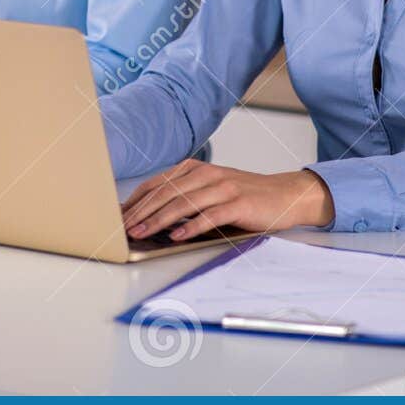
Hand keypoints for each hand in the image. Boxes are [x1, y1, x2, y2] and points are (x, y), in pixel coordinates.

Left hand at [121, 161, 334, 240]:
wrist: (285, 195)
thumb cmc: (244, 197)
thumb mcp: (210, 191)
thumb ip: (184, 197)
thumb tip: (150, 217)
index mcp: (195, 169)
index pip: (157, 184)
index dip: (136, 201)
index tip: (119, 217)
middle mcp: (206, 174)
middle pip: (166, 193)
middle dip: (142, 212)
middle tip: (124, 228)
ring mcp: (223, 187)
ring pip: (184, 203)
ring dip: (159, 220)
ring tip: (142, 233)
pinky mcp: (238, 203)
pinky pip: (210, 215)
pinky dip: (191, 226)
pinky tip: (177, 236)